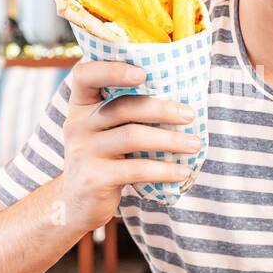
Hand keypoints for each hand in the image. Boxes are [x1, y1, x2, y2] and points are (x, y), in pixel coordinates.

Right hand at [58, 60, 200, 231]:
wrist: (77, 203)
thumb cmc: (104, 158)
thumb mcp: (104, 130)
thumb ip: (125, 110)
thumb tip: (179, 96)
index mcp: (81, 105)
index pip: (85, 74)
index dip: (112, 69)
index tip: (143, 73)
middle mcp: (77, 124)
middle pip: (123, 107)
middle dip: (162, 109)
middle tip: (190, 115)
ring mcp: (83, 151)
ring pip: (133, 136)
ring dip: (170, 140)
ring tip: (194, 144)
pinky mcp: (94, 178)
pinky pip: (135, 169)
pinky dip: (163, 169)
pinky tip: (181, 171)